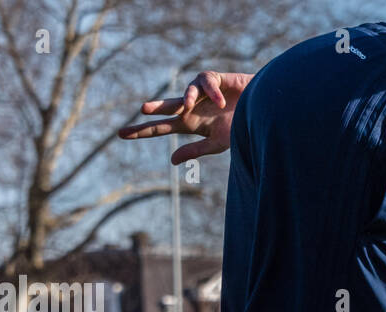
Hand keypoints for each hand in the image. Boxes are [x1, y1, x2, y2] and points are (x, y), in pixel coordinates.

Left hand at [118, 71, 252, 164]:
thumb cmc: (244, 128)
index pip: (160, 128)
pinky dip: (211, 92)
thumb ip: (195, 150)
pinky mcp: (214, 79)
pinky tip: (222, 101)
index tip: (120, 134)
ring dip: (186, 97)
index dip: (142, 130)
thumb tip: (171, 160)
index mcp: (190, 125)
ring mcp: (202, 93)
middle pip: (166, 107)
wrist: (264, 111)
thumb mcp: (218, 143)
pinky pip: (205, 82)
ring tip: (189, 106)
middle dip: (155, 108)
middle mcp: (192, 108)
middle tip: (143, 109)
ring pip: (185, 92)